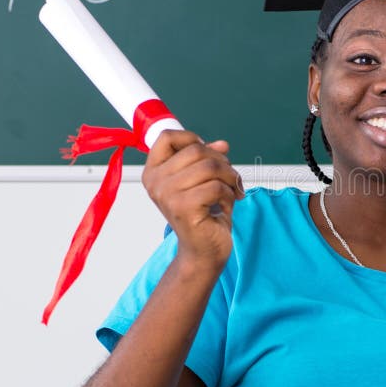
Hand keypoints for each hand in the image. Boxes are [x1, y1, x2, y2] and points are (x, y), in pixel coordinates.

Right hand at [142, 130, 245, 267]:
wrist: (204, 249)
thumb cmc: (204, 214)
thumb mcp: (204, 180)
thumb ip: (208, 159)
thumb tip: (223, 144)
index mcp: (154, 171)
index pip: (166, 136)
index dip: (192, 138)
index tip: (208, 152)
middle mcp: (155, 182)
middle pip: (196, 150)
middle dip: (221, 161)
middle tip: (230, 177)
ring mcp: (167, 195)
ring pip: (210, 167)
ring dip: (229, 178)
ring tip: (231, 191)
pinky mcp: (183, 208)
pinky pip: (216, 187)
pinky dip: (229, 194)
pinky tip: (225, 205)